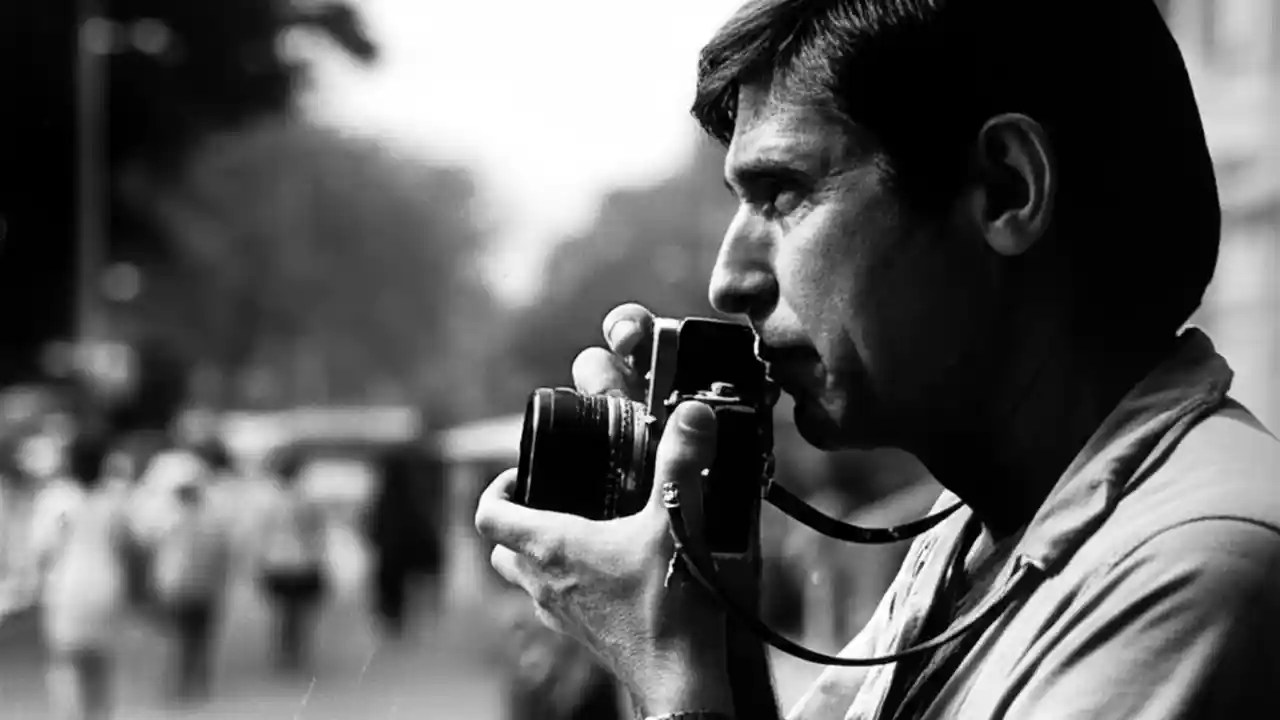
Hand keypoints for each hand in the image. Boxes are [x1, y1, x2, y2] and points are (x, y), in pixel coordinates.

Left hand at [475, 303, 733, 715]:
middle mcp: (544, 581)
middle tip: (549, 496)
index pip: (488, 514)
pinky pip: (554, 602)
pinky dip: (564, 581)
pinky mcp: (581, 633)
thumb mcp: (678, 521)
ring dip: (536, 551)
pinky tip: (603, 570)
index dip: (496, 486)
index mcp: (552, 547)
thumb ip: (682, 462)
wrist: (680, 680)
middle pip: (501, 546)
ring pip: (522, 577)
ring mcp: (559, 612)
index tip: (522, 472)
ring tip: (577, 527)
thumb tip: (693, 412)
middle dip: (516, 517)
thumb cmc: (669, 608)